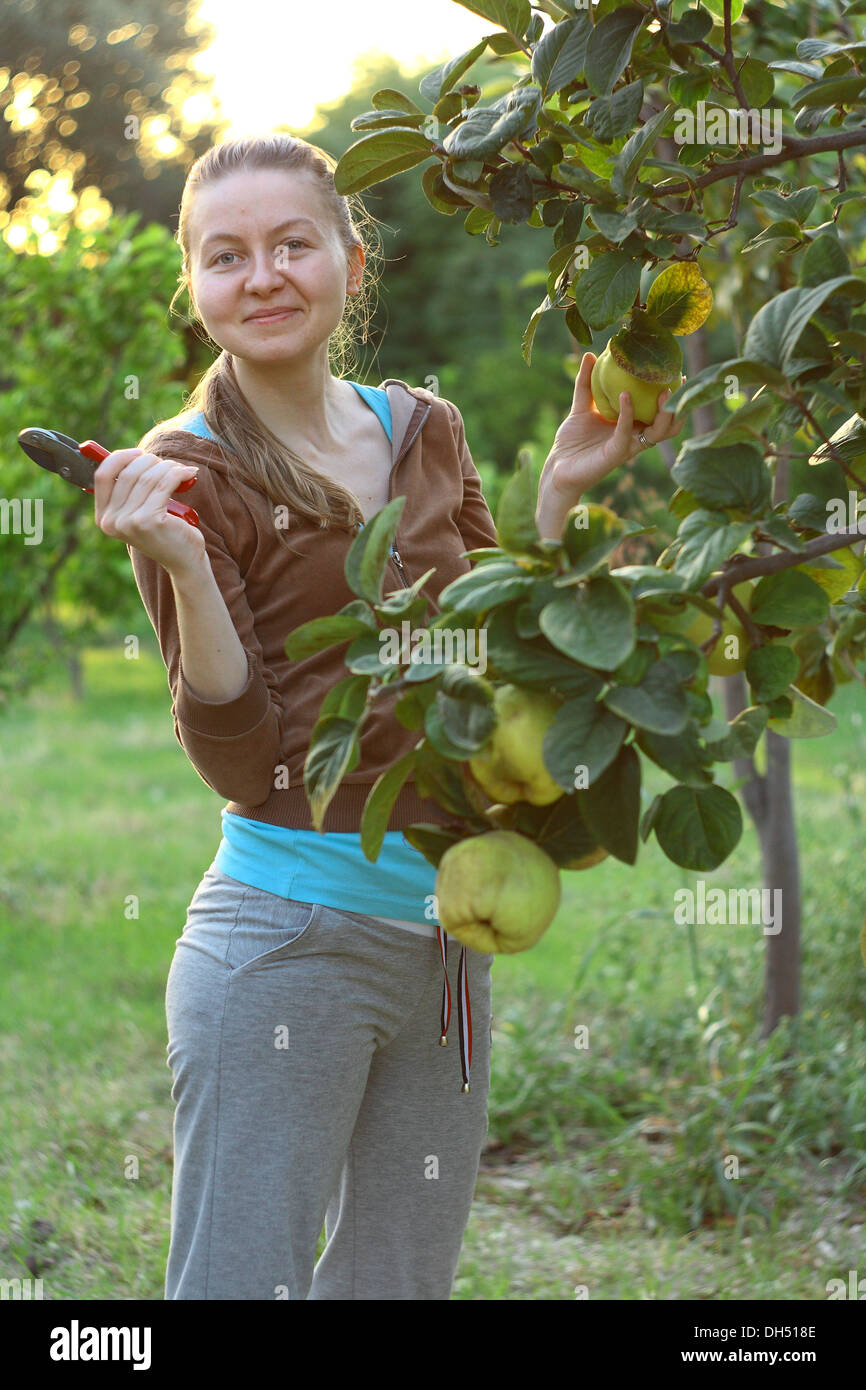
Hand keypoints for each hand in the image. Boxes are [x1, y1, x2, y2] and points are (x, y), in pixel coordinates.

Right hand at [94, 448, 206, 573]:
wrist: (184, 561)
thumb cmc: (164, 531)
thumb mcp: (139, 511)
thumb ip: (130, 489)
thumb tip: (133, 455)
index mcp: (104, 517)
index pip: (102, 475)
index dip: (120, 458)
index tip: (140, 453)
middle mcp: (112, 521)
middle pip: (128, 473)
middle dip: (151, 462)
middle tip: (168, 465)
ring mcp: (129, 522)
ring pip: (148, 477)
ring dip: (168, 467)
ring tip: (181, 471)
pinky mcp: (150, 520)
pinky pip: (164, 484)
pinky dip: (178, 474)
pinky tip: (189, 474)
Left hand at [543, 350, 685, 504]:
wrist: (558, 467)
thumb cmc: (572, 441)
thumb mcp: (581, 407)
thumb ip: (586, 383)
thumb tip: (590, 354)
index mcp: (633, 425)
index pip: (661, 411)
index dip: (674, 395)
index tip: (678, 373)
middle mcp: (636, 436)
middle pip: (670, 423)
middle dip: (679, 405)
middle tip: (680, 381)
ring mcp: (628, 446)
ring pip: (659, 432)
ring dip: (665, 413)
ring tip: (663, 390)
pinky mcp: (616, 454)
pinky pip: (626, 431)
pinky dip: (628, 412)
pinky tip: (626, 395)